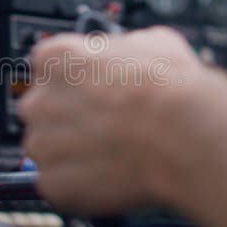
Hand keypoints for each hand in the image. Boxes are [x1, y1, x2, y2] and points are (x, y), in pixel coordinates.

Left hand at [18, 27, 212, 214]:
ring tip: (111, 155)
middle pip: (43, 111)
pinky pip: (58, 184)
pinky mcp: (52, 183)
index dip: (74, 84)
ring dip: (71, 154)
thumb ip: (122, 48)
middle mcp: (40, 100)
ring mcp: (43, 144)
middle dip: (68, 120)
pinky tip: (109, 177)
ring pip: (48, 150)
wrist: (185, 136)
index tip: (91, 94)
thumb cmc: (171, 89)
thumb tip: (128, 52)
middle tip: (103, 127)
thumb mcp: (151, 41)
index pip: (48, 68)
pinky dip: (79, 185)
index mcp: (56, 58)